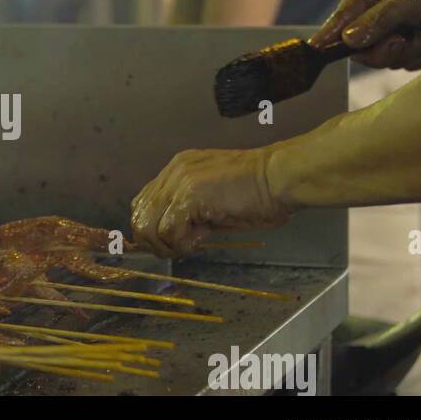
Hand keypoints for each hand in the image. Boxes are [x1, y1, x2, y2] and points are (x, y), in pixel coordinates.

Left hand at [129, 148, 290, 256]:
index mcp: (178, 169)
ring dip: (167, 244)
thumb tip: (172, 236)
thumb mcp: (214, 200)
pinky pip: (168, 231)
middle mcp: (173, 172)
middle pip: (139, 215)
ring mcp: (179, 182)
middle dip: (154, 241)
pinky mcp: (188, 197)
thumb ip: (189, 211)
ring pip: (148, 226)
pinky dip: (181, 243)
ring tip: (192, 243)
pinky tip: (201, 239)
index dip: (150, 228)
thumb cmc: (259, 192)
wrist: (281, 178)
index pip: (144, 202)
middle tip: (178, 249)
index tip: (168, 244)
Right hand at [309, 0, 420, 69]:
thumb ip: (378, 20)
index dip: (329, 34)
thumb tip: (346, 40)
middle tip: (401, 43)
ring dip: (405, 53)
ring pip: (381, 56)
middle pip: (359, 44)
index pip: (342, 15)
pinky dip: (417, 56)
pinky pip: (400, 61)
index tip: (314, 50)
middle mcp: (378, 6)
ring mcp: (395, 24)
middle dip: (383, 50)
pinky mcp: (411, 38)